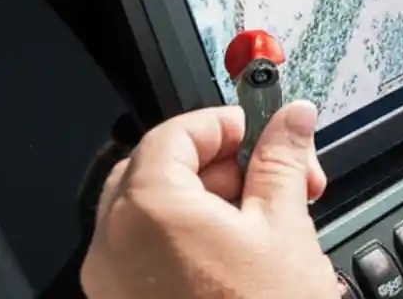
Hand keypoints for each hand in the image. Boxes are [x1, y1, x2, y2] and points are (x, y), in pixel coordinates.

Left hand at [81, 102, 338, 298]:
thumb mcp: (284, 229)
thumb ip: (281, 160)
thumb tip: (291, 121)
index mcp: (147, 209)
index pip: (175, 133)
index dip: (225, 125)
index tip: (265, 132)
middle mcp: (113, 245)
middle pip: (159, 170)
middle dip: (222, 166)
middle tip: (277, 177)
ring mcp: (111, 285)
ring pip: (155, 215)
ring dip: (210, 204)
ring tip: (269, 224)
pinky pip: (149, 256)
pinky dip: (191, 241)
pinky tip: (243, 259)